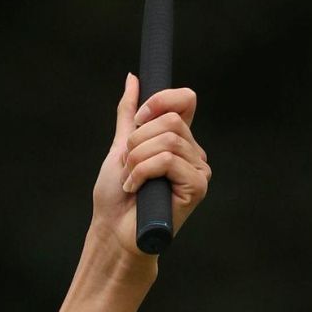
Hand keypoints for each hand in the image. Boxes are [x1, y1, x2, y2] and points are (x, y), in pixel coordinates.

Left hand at [90, 75, 210, 272]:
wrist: (113, 233)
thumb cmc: (116, 197)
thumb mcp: (120, 146)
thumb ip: (129, 114)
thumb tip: (133, 78)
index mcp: (179, 140)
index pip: (185, 100)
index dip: (161, 101)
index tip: (138, 119)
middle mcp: (193, 154)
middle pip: (170, 120)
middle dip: (137, 141)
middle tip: (127, 165)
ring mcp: (198, 171)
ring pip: (166, 140)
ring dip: (136, 159)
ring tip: (128, 180)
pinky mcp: (197, 188)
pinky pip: (167, 160)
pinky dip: (142, 171)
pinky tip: (135, 189)